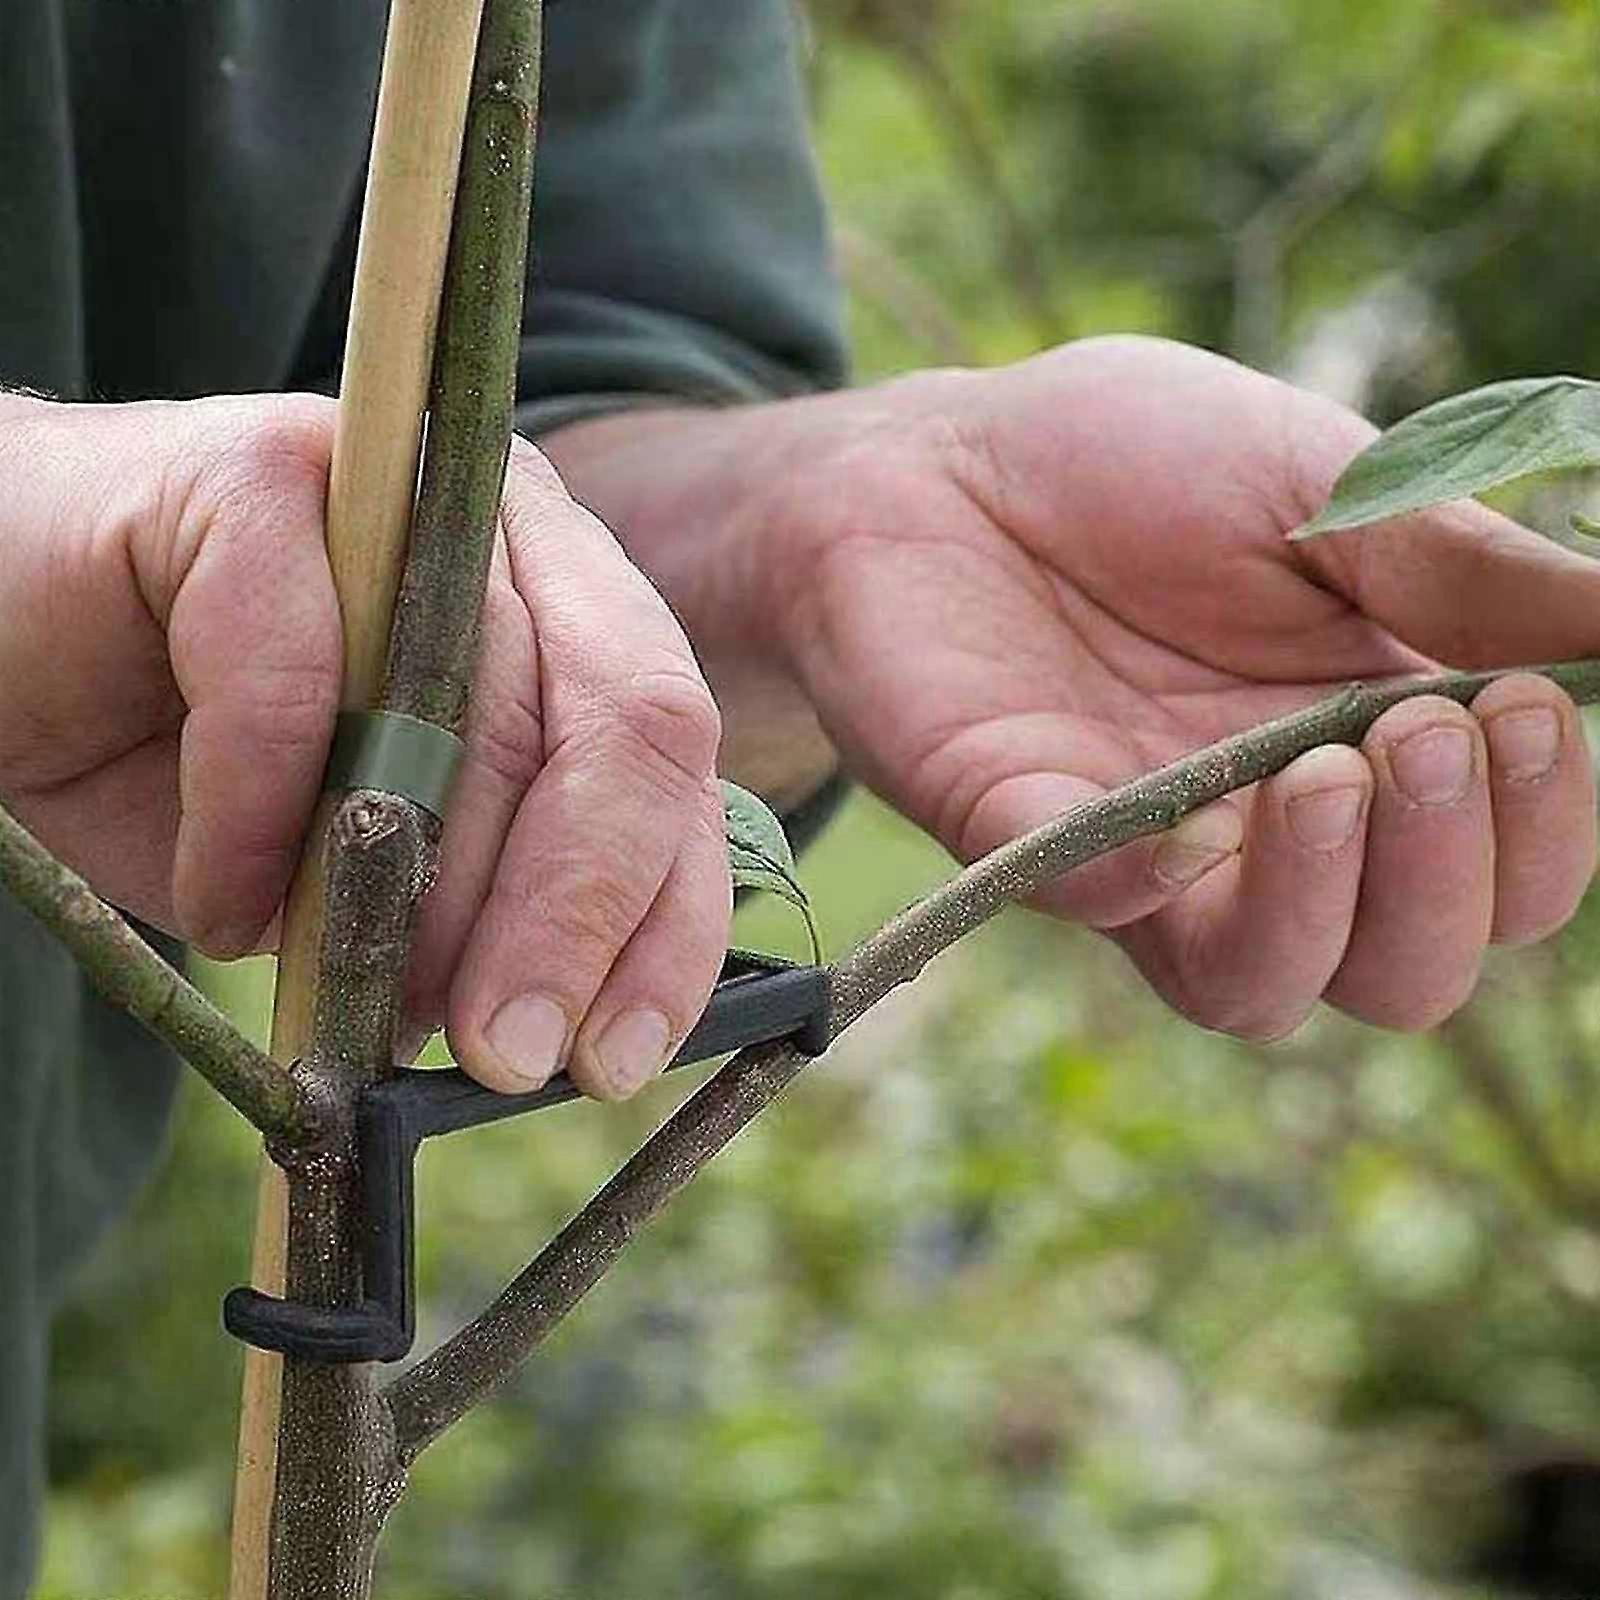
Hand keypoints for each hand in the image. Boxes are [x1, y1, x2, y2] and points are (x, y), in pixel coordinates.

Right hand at [0, 391, 729, 1096]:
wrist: (6, 647)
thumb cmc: (198, 764)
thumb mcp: (369, 869)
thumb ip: (472, 914)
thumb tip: (552, 1029)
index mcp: (570, 613)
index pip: (673, 763)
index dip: (663, 918)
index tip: (612, 1058)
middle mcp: (508, 535)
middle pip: (622, 724)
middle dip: (569, 921)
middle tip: (503, 1056)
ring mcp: (396, 489)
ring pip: (471, 709)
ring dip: (420, 899)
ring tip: (358, 1004)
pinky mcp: (255, 475)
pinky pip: (288, 683)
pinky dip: (253, 825)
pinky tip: (223, 906)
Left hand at [754, 336, 1598, 1036]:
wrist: (940, 458)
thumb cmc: (1133, 463)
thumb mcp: (1324, 488)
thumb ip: (1463, 570)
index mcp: (1371, 749)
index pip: (1506, 871)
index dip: (1547, 827)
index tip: (1533, 707)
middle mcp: (1269, 834)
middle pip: (1404, 969)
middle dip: (1449, 874)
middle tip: (1422, 728)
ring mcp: (1142, 850)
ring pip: (1263, 985)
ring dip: (1328, 907)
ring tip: (1327, 771)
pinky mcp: (1017, 835)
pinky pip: (1093, 911)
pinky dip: (1142, 886)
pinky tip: (1180, 821)